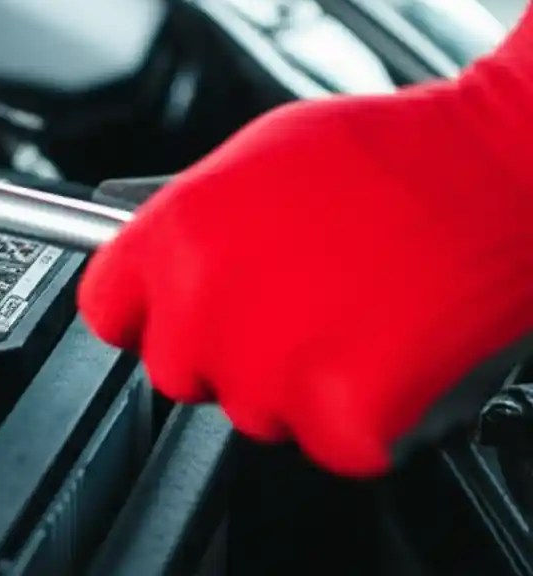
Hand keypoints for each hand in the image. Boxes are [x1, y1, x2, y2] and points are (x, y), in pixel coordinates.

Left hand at [79, 3, 532, 475]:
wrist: (496, 167)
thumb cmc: (387, 155)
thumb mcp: (252, 159)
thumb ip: (191, 225)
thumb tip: (162, 268)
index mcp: (174, 233)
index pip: (106, 310)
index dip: (144, 315)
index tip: (170, 314)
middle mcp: (205, 302)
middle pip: (176, 372)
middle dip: (223, 352)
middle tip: (287, 311)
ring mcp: (269, 363)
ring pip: (251, 413)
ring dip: (295, 385)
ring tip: (350, 316)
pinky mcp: (343, 412)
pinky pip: (329, 444)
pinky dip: (364, 419)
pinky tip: (389, 352)